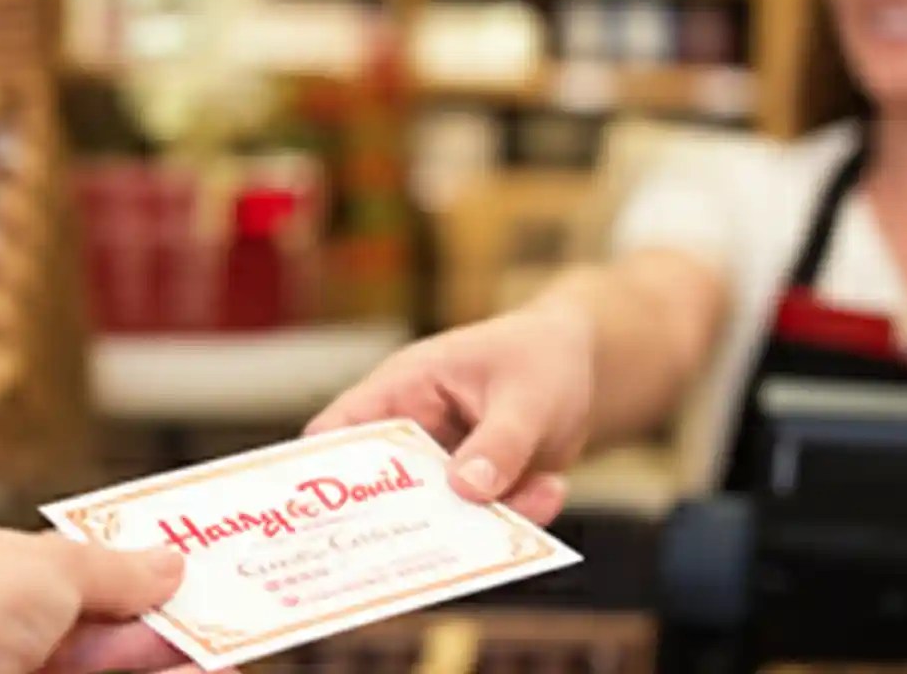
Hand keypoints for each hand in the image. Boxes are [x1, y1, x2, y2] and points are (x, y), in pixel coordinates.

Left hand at [0, 515, 215, 673]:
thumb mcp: (47, 565)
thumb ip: (114, 567)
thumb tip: (170, 564)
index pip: (31, 549)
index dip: (99, 552)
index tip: (154, 554)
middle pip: (74, 610)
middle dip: (144, 608)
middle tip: (206, 600)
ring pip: (91, 661)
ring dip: (157, 651)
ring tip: (221, 642)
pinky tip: (200, 672)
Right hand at [307, 303, 592, 525]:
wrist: (588, 369)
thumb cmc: (540, 357)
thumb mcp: (525, 396)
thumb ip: (500, 442)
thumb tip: (467, 489)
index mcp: (403, 389)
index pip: (342, 430)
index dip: (323, 469)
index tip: (319, 513)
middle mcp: (415, 433)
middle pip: (383, 488)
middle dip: (404, 519)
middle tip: (424, 548)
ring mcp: (445, 467)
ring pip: (441, 514)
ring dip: (481, 520)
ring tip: (532, 495)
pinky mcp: (479, 492)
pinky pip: (483, 521)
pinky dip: (516, 517)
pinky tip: (550, 488)